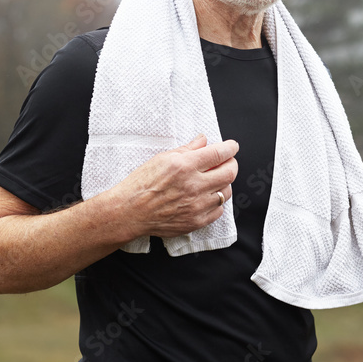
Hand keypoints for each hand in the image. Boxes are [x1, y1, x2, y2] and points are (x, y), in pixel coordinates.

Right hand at [103, 134, 238, 240]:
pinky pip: (219, 210)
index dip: (230, 148)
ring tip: (213, 181)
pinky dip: (216, 202)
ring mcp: (196, 205)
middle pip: (229, 173)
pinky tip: (206, 197)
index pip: (219, 153)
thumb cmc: (142, 184)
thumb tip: (203, 140)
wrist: (130, 211)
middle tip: (227, 162)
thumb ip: (187, 149)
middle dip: (232, 164)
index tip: (232, 146)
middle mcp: (194, 185)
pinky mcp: (196, 221)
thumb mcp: (162, 158)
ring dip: (223, 184)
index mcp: (185, 166)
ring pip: (226, 192)